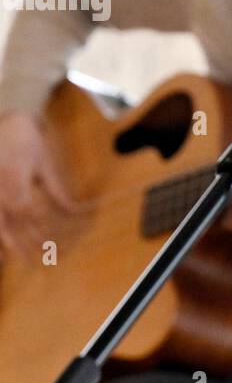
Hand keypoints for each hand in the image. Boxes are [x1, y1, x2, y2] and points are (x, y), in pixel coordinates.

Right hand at [0, 111, 78, 260]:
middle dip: (18, 244)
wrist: (6, 120)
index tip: (48, 244)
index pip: (27, 211)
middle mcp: (0, 188)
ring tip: (6, 261)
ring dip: (2, 241)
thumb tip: (74, 212)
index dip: (37, 229)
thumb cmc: (28, 141)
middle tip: (31, 262)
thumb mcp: (45, 165)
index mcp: (16, 180)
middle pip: (7, 222)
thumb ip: (57, 191)